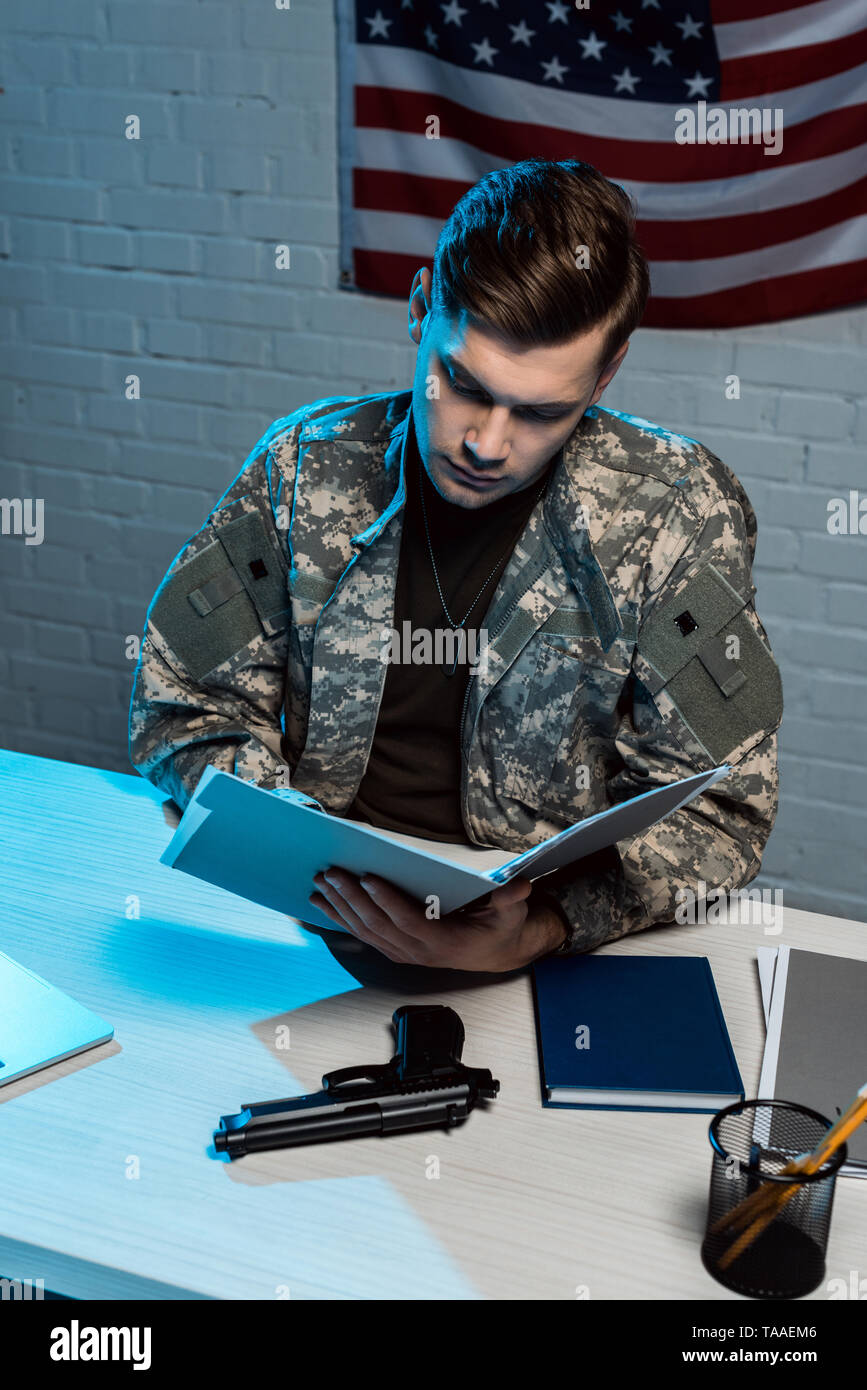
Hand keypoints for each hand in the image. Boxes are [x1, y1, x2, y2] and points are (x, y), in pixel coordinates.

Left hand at [309, 870, 567, 971]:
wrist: (495, 953)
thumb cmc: (500, 928)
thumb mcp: (512, 914)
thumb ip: (511, 901)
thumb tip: (519, 887)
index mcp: (444, 942)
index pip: (408, 920)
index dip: (386, 900)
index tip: (368, 877)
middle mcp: (418, 951)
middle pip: (379, 924)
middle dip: (352, 898)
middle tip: (332, 873)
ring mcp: (403, 952)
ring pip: (365, 931)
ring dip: (341, 907)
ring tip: (321, 883)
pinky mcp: (395, 949)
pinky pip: (363, 935)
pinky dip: (341, 918)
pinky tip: (322, 903)